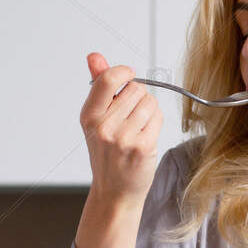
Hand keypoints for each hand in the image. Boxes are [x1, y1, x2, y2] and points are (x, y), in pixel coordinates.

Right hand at [81, 52, 161, 202]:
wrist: (114, 192)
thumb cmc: (107, 153)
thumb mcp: (96, 119)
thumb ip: (99, 85)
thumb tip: (94, 56)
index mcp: (89, 116)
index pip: (108, 79)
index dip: (124, 72)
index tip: (129, 75)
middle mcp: (104, 126)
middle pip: (136, 88)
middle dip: (139, 96)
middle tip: (132, 115)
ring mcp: (123, 138)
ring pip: (150, 102)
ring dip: (149, 110)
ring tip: (139, 127)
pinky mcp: (142, 147)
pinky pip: (158, 117)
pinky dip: (156, 123)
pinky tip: (146, 136)